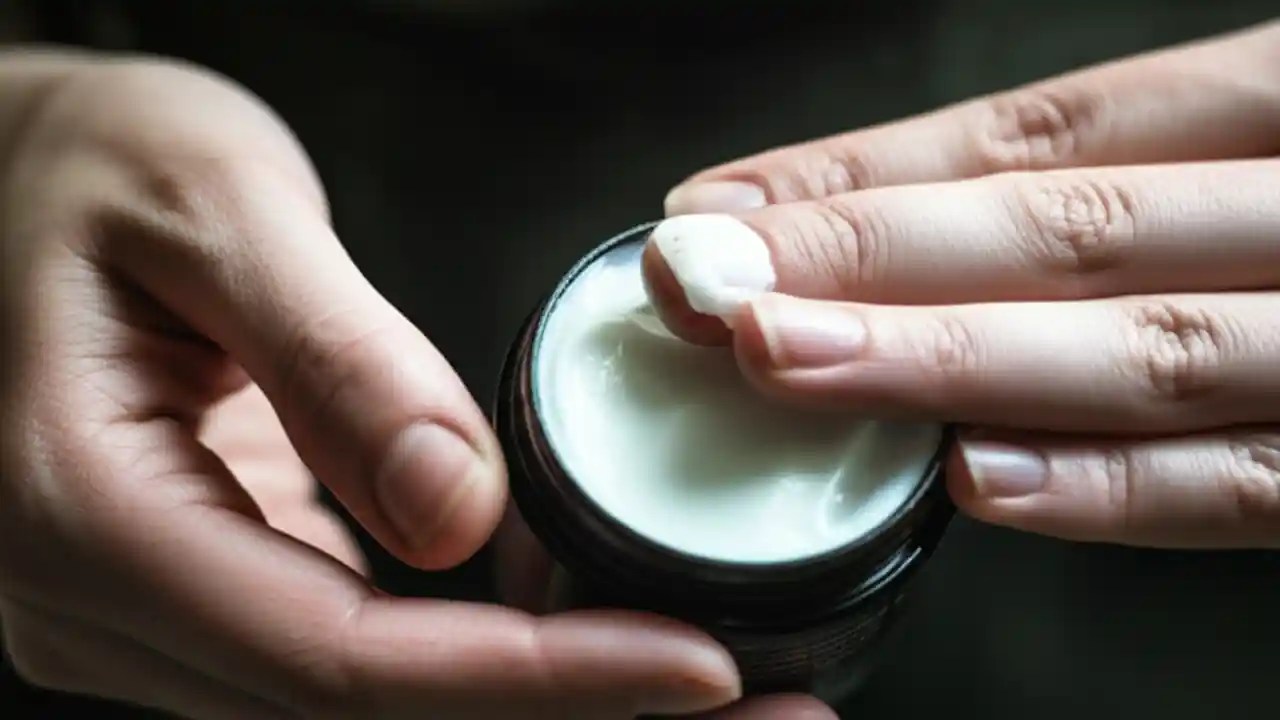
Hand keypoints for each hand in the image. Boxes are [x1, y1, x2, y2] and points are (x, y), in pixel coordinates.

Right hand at [0, 52, 834, 718]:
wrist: (8, 177)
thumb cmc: (85, 163)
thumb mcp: (213, 208)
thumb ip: (332, 358)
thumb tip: (456, 517)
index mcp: (87, 513)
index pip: (343, 657)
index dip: (532, 680)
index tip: (695, 668)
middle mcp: (100, 603)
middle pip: (368, 715)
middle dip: (572, 718)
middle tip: (762, 718)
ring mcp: (143, 614)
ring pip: (366, 708)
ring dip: (541, 705)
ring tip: (703, 689)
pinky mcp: (198, 588)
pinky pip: (352, 659)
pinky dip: (479, 664)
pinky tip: (585, 636)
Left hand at [646, 20, 1279, 548]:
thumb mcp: (1253, 150)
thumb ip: (1119, 183)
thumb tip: (878, 227)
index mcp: (1273, 111)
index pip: (1044, 135)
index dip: (865, 173)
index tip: (716, 213)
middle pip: (1064, 229)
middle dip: (863, 257)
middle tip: (704, 285)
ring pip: (1138, 351)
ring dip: (941, 361)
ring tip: (782, 364)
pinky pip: (1248, 487)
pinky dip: (1115, 487)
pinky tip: (974, 478)